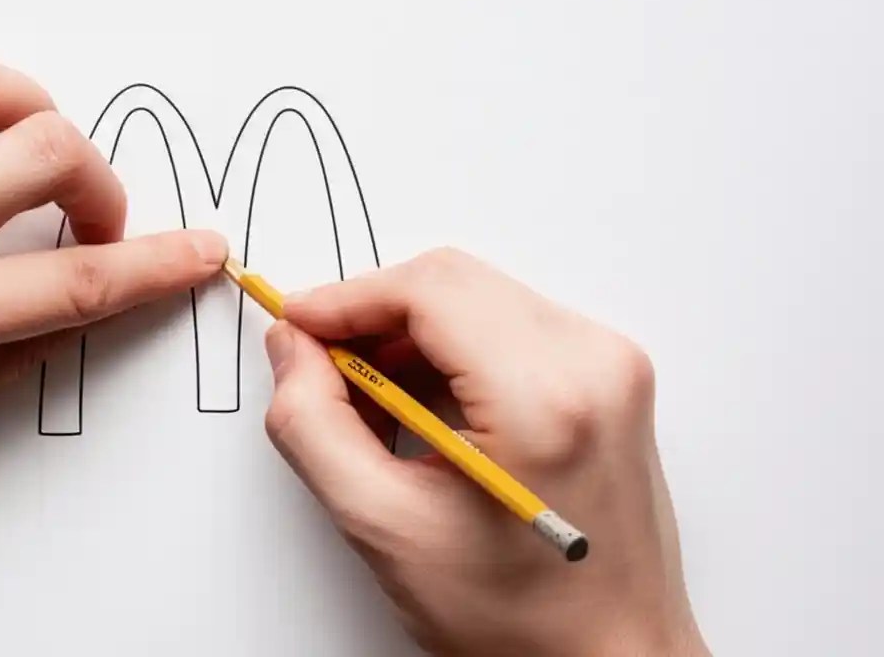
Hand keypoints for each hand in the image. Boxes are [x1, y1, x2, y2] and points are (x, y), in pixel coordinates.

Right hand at [264, 249, 708, 655]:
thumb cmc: (519, 620)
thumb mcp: (384, 527)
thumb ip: (315, 425)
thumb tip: (292, 348)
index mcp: (544, 398)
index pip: (429, 289)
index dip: (346, 298)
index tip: (296, 325)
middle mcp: (592, 362)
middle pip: (452, 282)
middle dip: (373, 315)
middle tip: (323, 368)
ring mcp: (609, 364)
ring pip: (477, 299)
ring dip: (408, 335)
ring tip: (372, 408)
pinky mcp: (607, 376)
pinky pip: (508, 325)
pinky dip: (449, 352)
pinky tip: (420, 411)